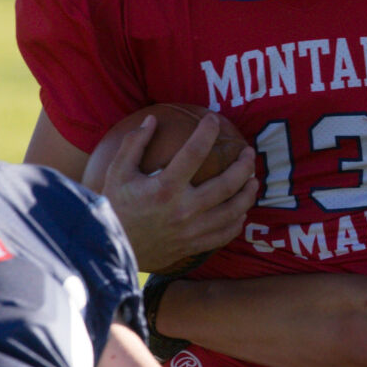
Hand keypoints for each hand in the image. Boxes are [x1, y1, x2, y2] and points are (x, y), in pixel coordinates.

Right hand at [97, 115, 257, 272]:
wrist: (113, 247)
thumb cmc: (114, 206)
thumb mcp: (117, 172)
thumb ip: (134, 143)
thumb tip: (153, 119)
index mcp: (165, 188)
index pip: (194, 152)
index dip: (207, 132)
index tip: (214, 120)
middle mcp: (183, 210)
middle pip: (226, 184)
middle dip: (243, 165)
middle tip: (248, 153)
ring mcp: (192, 231)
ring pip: (233, 211)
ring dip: (247, 194)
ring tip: (253, 180)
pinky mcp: (194, 245)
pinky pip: (224, 234)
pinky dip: (237, 222)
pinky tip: (240, 212)